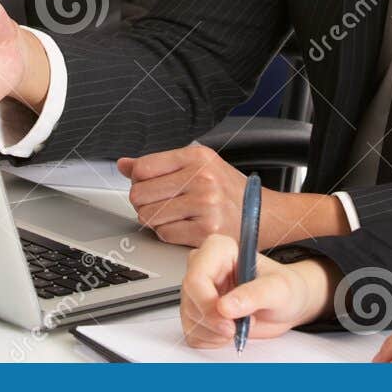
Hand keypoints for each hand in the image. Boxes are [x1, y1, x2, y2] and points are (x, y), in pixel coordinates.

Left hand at [117, 146, 351, 247]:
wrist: (268, 215)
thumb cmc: (232, 190)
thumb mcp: (200, 166)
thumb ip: (159, 164)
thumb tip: (124, 165)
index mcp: (197, 157)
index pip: (143, 168)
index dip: (139, 180)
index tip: (147, 184)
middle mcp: (201, 178)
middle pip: (140, 195)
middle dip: (144, 203)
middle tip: (159, 203)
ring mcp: (205, 206)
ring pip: (149, 217)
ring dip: (155, 220)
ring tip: (173, 215)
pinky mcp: (207, 231)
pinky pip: (165, 235)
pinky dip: (169, 234)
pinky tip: (183, 227)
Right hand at [180, 234, 336, 347]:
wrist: (288, 306)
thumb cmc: (285, 288)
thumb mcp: (278, 289)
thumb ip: (254, 295)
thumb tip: (225, 306)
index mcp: (219, 250)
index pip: (196, 277)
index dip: (208, 303)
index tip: (229, 322)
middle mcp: (204, 268)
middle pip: (190, 300)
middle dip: (214, 322)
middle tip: (239, 327)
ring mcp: (198, 291)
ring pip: (190, 319)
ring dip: (216, 333)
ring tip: (240, 325)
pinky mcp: (198, 312)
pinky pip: (193, 333)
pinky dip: (212, 341)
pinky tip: (230, 333)